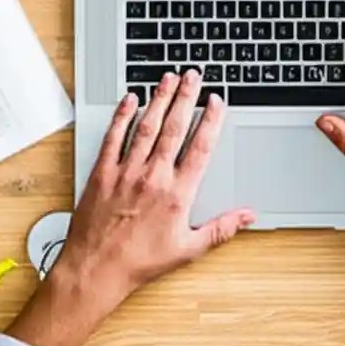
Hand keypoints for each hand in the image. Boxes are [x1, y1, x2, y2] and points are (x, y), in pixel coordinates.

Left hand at [7, 71, 253, 345]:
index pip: (200, 147)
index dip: (211, 121)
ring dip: (159, 99)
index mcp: (178, 194)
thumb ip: (222, 228)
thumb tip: (248, 216)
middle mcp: (153, 177)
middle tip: (194, 76)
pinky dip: (122, 115)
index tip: (217, 101)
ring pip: (146, 126)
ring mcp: (126, 172)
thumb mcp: (189, 249)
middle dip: (186, 98)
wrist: (96, 269)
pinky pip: (114, 137)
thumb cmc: (140, 262)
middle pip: (175, 128)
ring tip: (168, 79)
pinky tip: (130, 99)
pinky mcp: (102, 173)